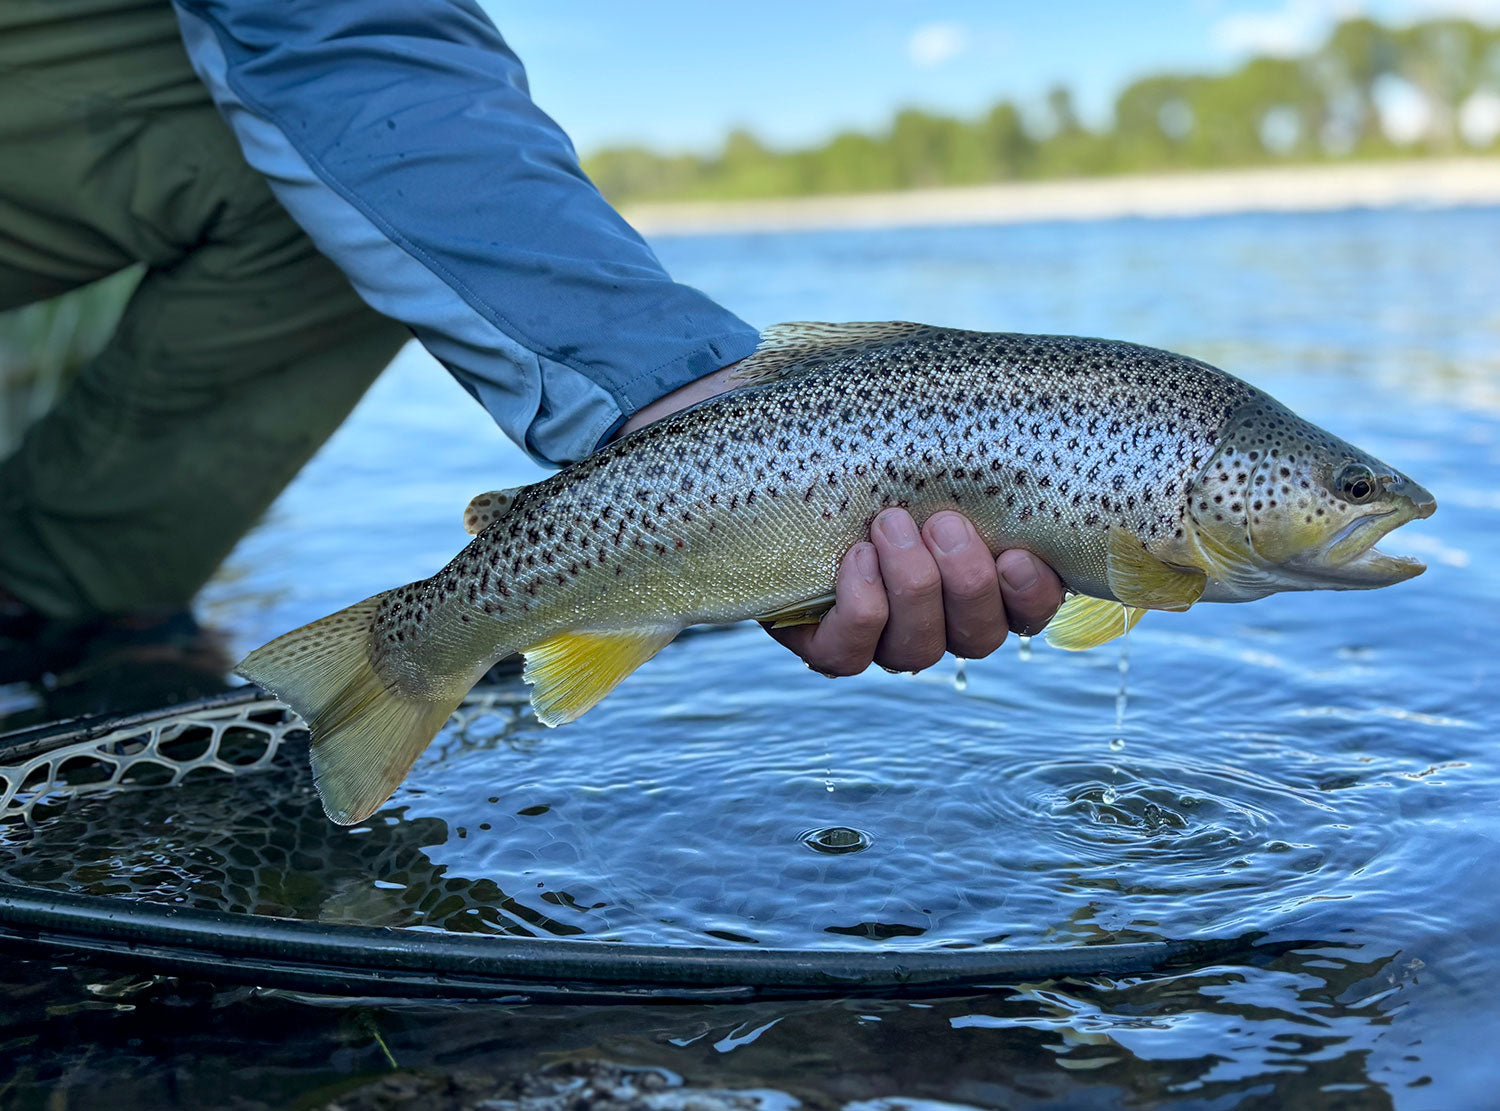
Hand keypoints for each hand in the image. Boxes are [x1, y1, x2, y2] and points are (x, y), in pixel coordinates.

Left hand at [615, 367, 1063, 674]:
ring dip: (914, 591)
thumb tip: (1018, 382)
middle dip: (967, 583)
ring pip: (918, 651)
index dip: (1031, 595)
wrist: (744, 441)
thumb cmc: (842, 421)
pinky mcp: (816, 641)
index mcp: (974, 567)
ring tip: (888, 526)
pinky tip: (850, 560)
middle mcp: (933, 612)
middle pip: (978, 636)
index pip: (1027, 607)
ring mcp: (875, 633)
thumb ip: (960, 412)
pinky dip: (859, 611)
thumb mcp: (903, 408)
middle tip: (939, 520)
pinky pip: (848, 657)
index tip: (1017, 553)